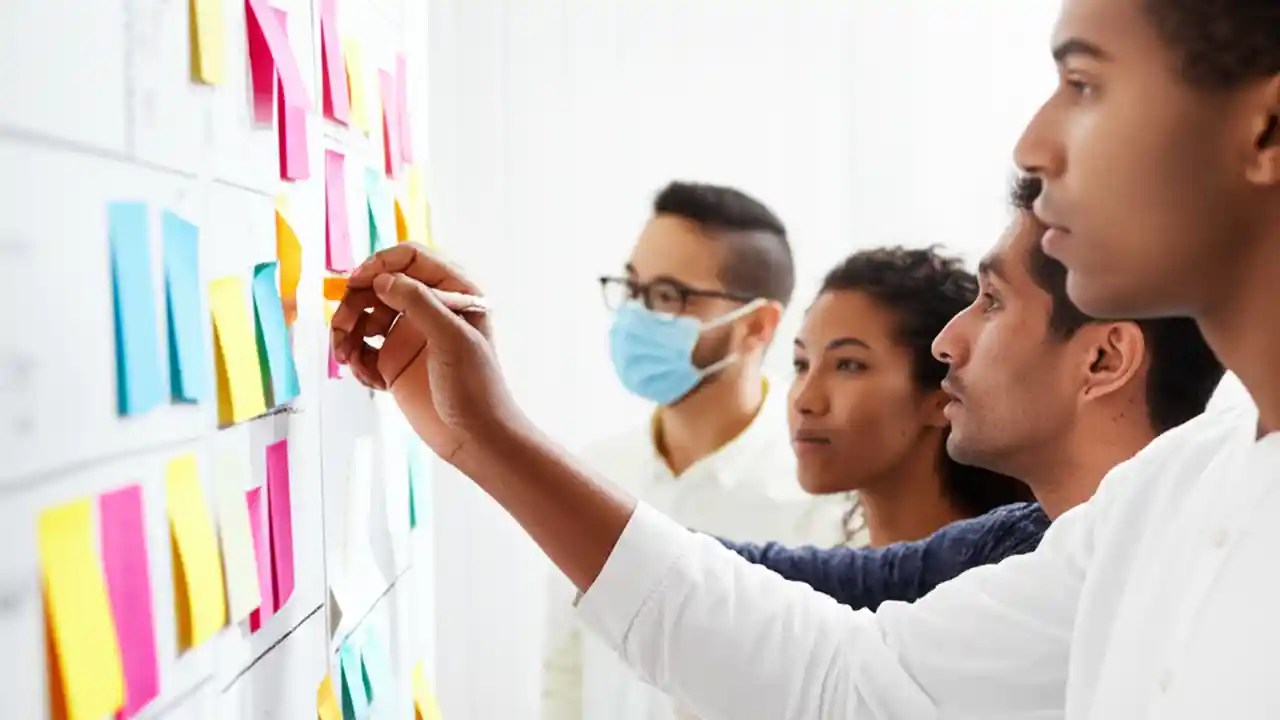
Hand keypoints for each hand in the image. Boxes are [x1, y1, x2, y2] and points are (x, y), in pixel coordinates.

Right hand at [330, 244, 526, 468]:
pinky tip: (361, 373)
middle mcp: (429, 310)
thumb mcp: (452, 338)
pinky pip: (363, 348)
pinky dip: (354, 356)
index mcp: (453, 294)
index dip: (381, 264)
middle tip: (342, 326)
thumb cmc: (477, 387)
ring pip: (365, 316)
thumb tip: (382, 279)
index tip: (357, 281)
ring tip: (345, 356)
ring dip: (348, 331)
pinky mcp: (394, 363)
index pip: (411, 259)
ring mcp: (410, 336)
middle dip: (356, 302)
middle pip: (380, 286)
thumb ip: (419, 302)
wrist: (476, 439)